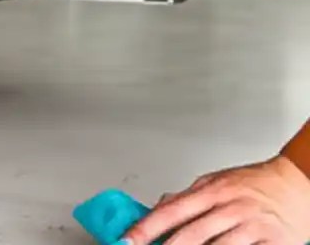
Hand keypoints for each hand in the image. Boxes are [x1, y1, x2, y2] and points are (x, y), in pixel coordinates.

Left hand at [121, 156, 309, 244]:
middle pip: (192, 233)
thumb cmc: (255, 183)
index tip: (128, 239)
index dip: (147, 226)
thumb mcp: (216, 182)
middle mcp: (230, 207)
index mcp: (212, 190)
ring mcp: (252, 225)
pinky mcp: (274, 241)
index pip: (171, 210)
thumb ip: (188, 197)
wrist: (297, 182)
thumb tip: (158, 206)